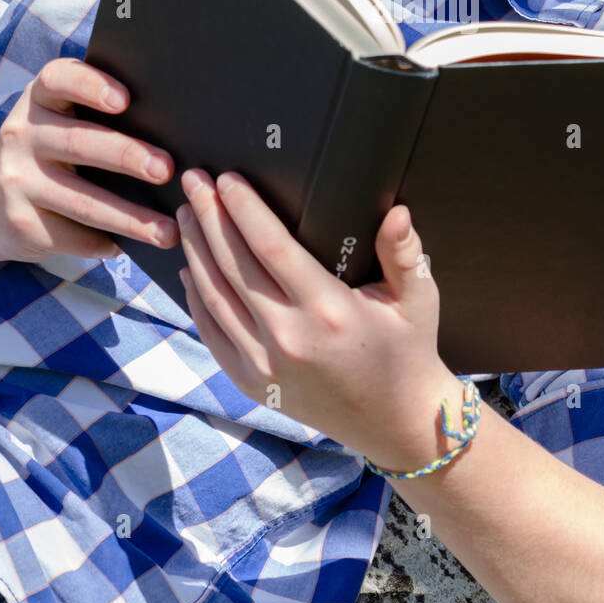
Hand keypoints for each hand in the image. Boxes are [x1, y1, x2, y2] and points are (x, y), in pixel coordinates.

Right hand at [0, 57, 179, 265]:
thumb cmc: (58, 150)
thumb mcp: (67, 121)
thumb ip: (105, 115)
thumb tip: (175, 129)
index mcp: (41, 99)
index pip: (58, 80)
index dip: (90, 86)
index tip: (126, 100)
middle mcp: (22, 134)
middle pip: (78, 142)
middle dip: (127, 156)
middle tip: (167, 170)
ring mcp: (16, 181)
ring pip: (80, 201)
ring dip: (129, 218)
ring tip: (167, 231)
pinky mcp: (21, 222)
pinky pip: (70, 235)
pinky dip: (105, 243)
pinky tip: (133, 247)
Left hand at [176, 167, 459, 465]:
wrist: (396, 423)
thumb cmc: (408, 350)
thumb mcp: (418, 298)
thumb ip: (404, 252)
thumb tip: (396, 212)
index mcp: (329, 311)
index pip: (271, 246)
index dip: (243, 208)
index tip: (226, 178)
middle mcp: (289, 338)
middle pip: (234, 265)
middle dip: (209, 217)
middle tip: (193, 180)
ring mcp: (264, 365)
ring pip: (215, 296)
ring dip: (196, 251)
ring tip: (185, 214)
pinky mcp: (252, 384)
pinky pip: (213, 332)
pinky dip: (196, 297)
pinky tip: (189, 267)